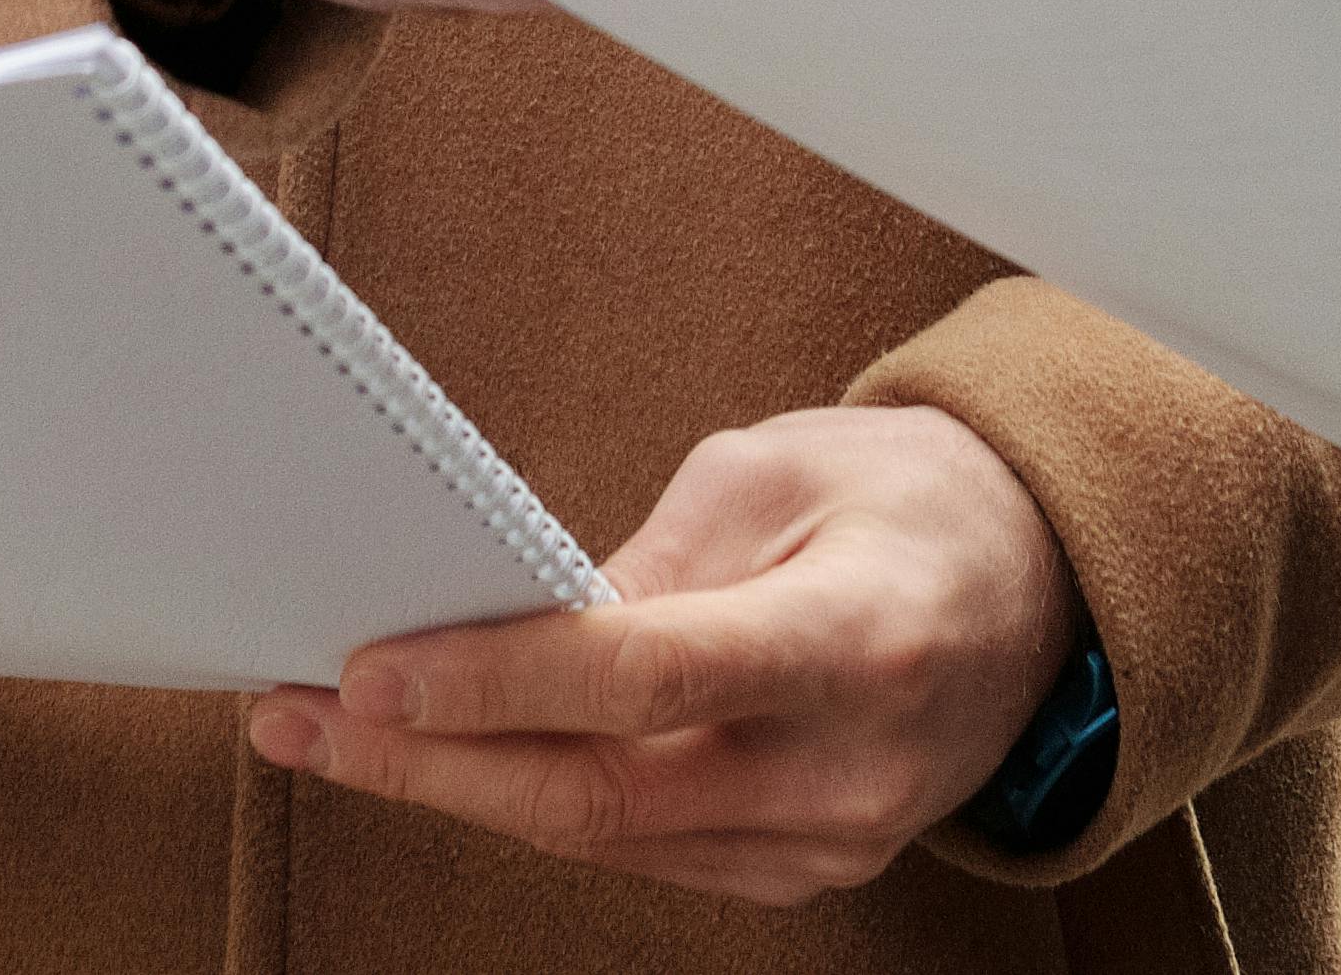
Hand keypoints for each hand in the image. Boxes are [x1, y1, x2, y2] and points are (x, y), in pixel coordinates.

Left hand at [250, 407, 1084, 904]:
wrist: (1038, 595)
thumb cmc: (910, 505)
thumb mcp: (782, 467)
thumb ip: (651, 554)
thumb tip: (520, 627)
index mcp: (857, 640)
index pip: (648, 678)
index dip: (498, 681)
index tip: (371, 672)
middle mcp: (847, 767)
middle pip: (600, 792)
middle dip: (431, 761)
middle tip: (302, 719)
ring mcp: (830, 842)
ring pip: (606, 838)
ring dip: (464, 786)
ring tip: (341, 733)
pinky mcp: (805, 873)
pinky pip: (644, 852)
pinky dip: (544, 803)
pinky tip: (464, 761)